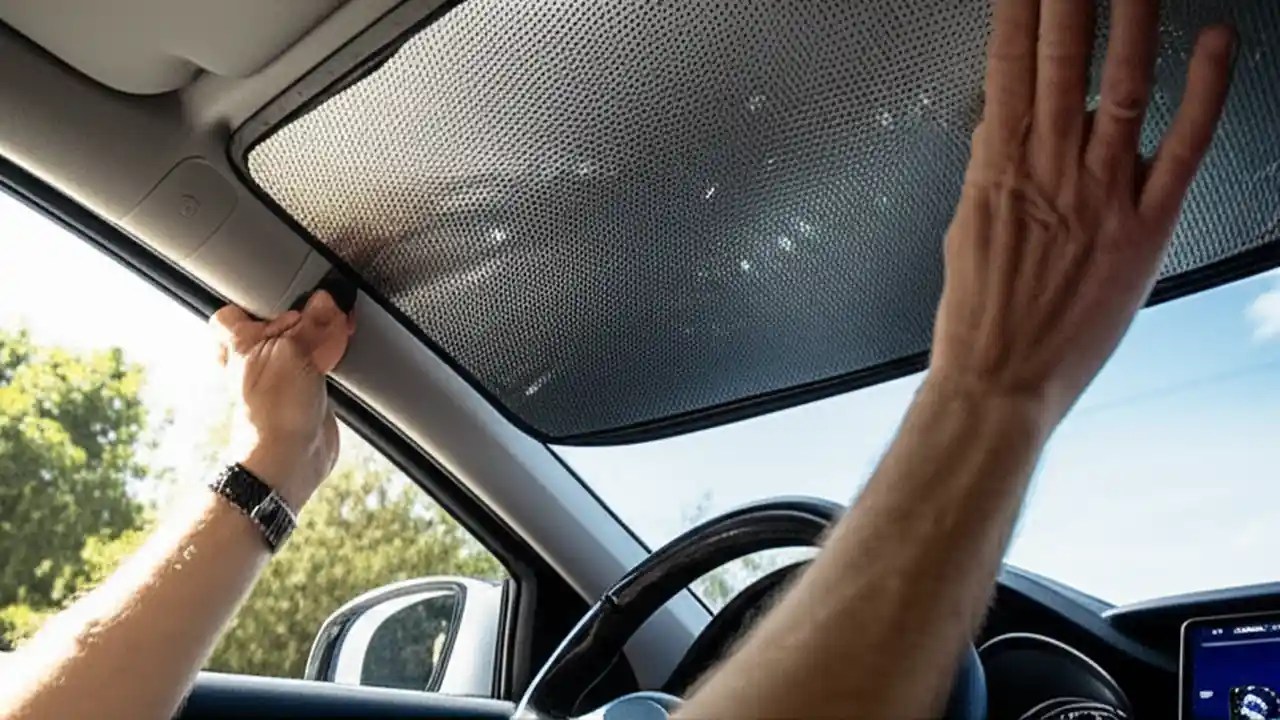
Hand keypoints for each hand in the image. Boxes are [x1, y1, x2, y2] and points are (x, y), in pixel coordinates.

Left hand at [211, 290, 355, 507]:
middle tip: (324, 310)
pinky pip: (321, 361)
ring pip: (303, 341)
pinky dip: (335, 355)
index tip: (291, 295)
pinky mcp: (308, 389)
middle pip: (279, 322)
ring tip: (339, 327)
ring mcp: (284, 374)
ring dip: (322, 335)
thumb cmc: (273, 412)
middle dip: (303, 315)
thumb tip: (328, 299)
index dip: (261, 302)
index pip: (234, 311)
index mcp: (239, 343)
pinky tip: (346, 348)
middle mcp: (257, 358)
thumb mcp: (292, 351)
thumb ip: (312, 323)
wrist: (290, 458)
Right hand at [930, 0, 1233, 424]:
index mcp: (998, 167)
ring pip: (1121, 87)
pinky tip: (1214, 45)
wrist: (999, 381)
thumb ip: (988, 166)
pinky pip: (1182, 149)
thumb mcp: (966, 226)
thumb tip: (999, 119)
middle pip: (1062, 58)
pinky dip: (1204, 93)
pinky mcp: (1145, 228)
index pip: (1008, 63)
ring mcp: (1100, 196)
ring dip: (1134, 20)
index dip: (1019, 7)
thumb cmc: (979, 313)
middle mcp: (1050, 171)